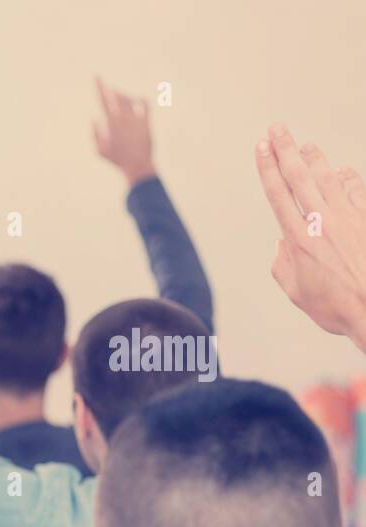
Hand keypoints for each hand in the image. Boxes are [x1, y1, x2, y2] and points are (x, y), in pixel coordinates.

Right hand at [93, 77, 154, 185]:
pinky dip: (140, 99)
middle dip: (110, 89)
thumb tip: (93, 119)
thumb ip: (95, 134)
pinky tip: (136, 99)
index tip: (97, 76)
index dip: (100, 86)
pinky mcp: (146, 121)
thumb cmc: (117, 160)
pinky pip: (144, 104)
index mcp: (111, 122)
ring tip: (117, 97)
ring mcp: (136, 118)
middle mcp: (124, 117)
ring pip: (129, 99)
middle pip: (117, 96)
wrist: (137, 165)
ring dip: (122, 96)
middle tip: (106, 87)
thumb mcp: (100, 150)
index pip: (104, 100)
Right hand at [256, 124, 365, 351]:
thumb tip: (284, 245)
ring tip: (306, 144)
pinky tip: (343, 170)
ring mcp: (348, 218)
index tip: (261, 147)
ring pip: (329, 178)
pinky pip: (356, 192)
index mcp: (299, 239)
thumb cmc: (333, 306)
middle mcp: (322, 222)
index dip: (268, 168)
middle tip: (277, 128)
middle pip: (300, 177)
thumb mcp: (295, 290)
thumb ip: (284, 263)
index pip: (279, 194)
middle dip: (286, 150)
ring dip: (316, 159)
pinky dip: (348, 179)